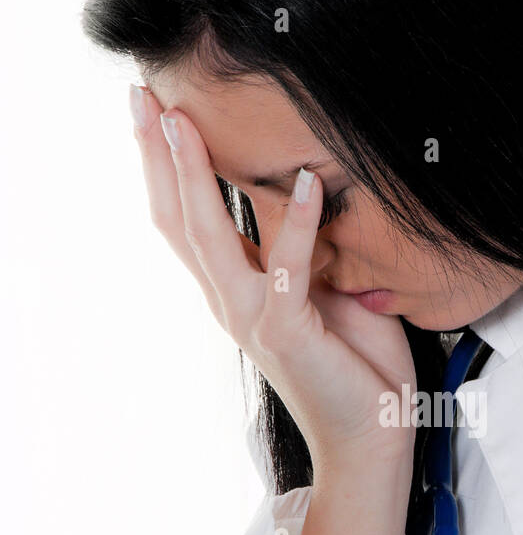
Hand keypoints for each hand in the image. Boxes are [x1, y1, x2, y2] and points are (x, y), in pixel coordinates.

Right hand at [129, 85, 416, 475]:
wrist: (368, 438)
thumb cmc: (353, 366)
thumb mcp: (323, 291)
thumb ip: (302, 251)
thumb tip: (303, 192)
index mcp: (234, 291)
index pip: (184, 219)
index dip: (164, 165)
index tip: (154, 110)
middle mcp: (231, 302)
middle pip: (178, 219)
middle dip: (159, 156)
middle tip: (143, 96)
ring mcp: (255, 318)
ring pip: (208, 237)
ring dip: (196, 176)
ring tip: (183, 123)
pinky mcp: (290, 332)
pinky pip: (289, 270)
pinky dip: (298, 224)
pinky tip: (305, 181)